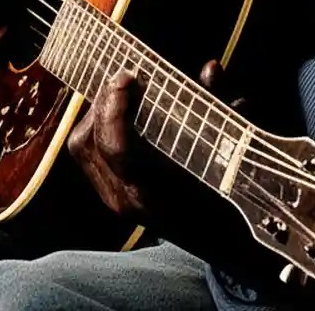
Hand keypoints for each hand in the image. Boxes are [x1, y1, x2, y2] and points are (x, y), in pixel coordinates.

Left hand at [66, 59, 248, 225]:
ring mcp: (116, 201)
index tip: (128, 76)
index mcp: (153, 192)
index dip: (115, 106)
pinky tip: (121, 115)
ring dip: (97, 114)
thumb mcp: (230, 155)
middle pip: (86, 143)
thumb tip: (212, 68)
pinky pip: (90, 158)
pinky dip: (100, 130)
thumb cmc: (231, 201)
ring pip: (82, 149)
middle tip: (124, 79)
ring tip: (121, 93)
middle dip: (101, 103)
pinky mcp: (113, 198)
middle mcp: (126, 199)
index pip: (115, 146)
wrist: (228, 247)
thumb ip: (217, 110)